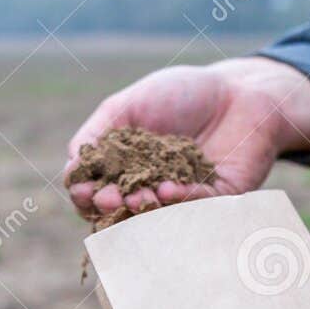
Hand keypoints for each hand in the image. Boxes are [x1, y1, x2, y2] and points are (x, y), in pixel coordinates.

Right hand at [64, 57, 309, 220]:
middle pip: (121, 212)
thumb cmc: (180, 94)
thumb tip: (71, 171)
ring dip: (145, 209)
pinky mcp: (216, 202)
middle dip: (113, 208)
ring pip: (156, 217)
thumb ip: (97, 134)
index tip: (84, 190)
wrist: (238, 91)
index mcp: (124, 169)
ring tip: (142, 197)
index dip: (86, 195)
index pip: (94, 192)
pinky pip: (196, 210)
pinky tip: (174, 189)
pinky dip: (182, 202)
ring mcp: (182, 199)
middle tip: (111, 199)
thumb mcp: (128, 106)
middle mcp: (149, 190)